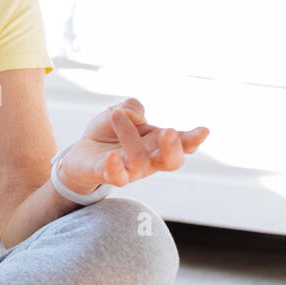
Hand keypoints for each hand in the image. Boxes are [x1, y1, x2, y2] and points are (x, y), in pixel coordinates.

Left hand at [58, 97, 209, 193]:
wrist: (81, 153)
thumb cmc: (108, 132)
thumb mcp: (122, 112)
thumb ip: (133, 107)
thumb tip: (135, 115)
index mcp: (158, 143)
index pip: (183, 145)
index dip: (194, 139)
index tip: (204, 130)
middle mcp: (150, 160)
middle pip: (172, 162)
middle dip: (174, 148)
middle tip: (171, 131)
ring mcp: (131, 171)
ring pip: (140, 161)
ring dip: (129, 136)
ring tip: (117, 115)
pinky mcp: (108, 176)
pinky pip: (117, 177)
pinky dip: (116, 166)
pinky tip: (112, 155)